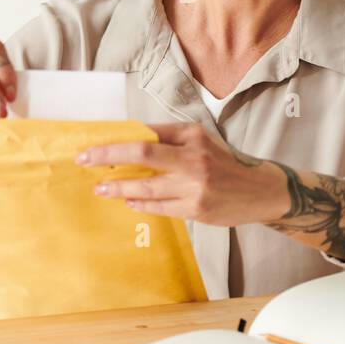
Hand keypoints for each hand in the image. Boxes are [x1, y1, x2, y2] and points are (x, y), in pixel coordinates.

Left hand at [75, 122, 285, 225]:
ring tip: (101, 189)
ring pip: (146, 187)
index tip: (92, 147)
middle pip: (142, 153)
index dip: (117, 140)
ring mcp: (195, 186)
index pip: (146, 134)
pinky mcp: (196, 209)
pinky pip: (159, 207)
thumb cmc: (225, 162)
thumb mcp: (200, 140)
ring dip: (119, 187)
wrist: (260, 191)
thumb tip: (130, 140)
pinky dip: (140, 204)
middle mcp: (193, 158)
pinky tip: (128, 201)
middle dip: (108, 157)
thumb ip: (169, 139)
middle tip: (84, 161)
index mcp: (192, 136)